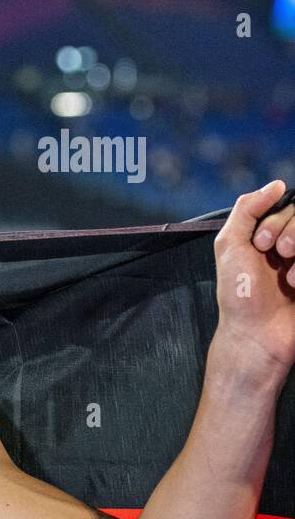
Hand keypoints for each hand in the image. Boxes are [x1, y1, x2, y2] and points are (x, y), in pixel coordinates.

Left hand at [213, 181, 294, 373]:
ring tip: (289, 274)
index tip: (259, 243)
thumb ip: (247, 209)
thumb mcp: (230, 245)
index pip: (289, 205)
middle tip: (276, 254)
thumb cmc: (239, 294)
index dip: (276, 219)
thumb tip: (277, 183)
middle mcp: (291, 244)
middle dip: (289, 232)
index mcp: (269, 234)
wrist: (256, 334)